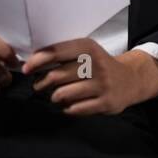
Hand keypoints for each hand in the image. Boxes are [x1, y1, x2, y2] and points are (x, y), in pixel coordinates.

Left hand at [23, 38, 157, 115]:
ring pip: (64, 94)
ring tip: (55, 96)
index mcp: (88, 48)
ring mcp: (102, 85)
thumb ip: (63, 54)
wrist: (130, 79)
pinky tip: (68, 105)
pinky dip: (67, 108)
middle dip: (42, 83)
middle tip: (39, 85)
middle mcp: (96, 65)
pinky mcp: (106, 103)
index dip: (38, 61)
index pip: (57, 52)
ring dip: (54, 97)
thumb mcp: (86, 52)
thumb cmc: (99, 65)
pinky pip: (76, 109)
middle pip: (57, 76)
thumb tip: (32, 62)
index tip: (26, 68)